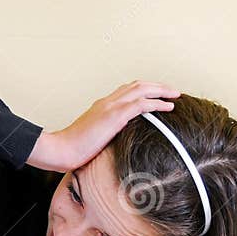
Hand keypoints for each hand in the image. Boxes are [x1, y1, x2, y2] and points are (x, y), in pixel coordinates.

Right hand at [26, 81, 179, 172]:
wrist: (62, 150)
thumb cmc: (74, 150)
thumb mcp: (94, 139)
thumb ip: (107, 135)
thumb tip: (119, 143)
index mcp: (102, 106)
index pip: (126, 91)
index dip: (144, 90)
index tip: (157, 94)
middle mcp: (107, 102)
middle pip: (137, 85)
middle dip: (157, 86)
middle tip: (172, 91)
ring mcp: (110, 107)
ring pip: (142, 89)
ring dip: (161, 90)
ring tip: (175, 94)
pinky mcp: (114, 116)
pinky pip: (142, 104)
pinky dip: (157, 103)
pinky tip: (168, 106)